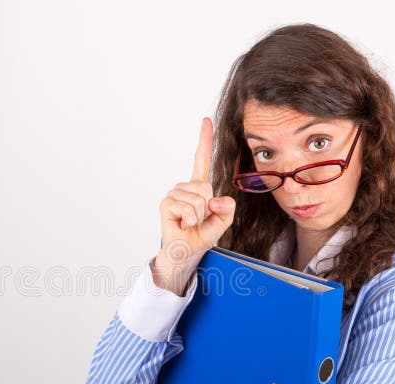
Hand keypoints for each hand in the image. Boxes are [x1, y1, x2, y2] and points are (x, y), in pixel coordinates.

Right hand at [155, 117, 236, 294]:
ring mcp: (174, 194)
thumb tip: (216, 201)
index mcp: (199, 186)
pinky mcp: (166, 204)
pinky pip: (188, 208)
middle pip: (206, 187)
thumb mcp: (222, 221)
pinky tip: (183, 224)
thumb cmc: (201, 235)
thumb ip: (228, 209)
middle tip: (199, 219)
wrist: (186, 252)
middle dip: (208, 208)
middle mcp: (185, 187)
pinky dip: (191, 220)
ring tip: (190, 223)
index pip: (201, 159)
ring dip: (199, 216)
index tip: (206, 120)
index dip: (204, 139)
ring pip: (198, 199)